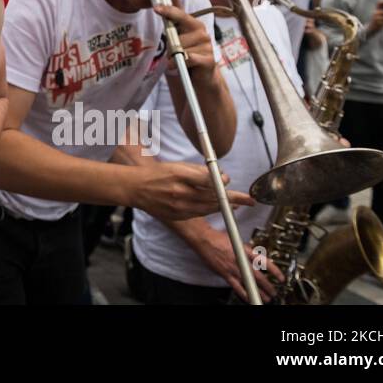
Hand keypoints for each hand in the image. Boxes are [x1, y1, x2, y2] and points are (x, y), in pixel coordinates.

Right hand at [129, 161, 253, 220]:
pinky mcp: (178, 216)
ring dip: (223, 206)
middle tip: (247, 200)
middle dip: (233, 200)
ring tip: (235, 203)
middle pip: (214, 199)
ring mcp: (179, 208)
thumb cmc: (157, 174)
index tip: (241, 191)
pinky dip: (209, 210)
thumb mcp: (178, 166)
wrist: (136, 189)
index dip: (228, 188)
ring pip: (209, 209)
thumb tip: (222, 177)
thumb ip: (200, 172)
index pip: (211, 184)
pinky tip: (215, 206)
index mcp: (181, 179)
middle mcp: (181, 195)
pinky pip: (199, 214)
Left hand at [152, 0, 215, 82]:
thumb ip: (176, 17)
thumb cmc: (189, 52)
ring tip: (180, 60)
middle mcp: (203, 33)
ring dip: (175, 57)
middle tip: (174, 53)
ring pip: (180, 50)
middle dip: (170, 47)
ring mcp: (207, 46)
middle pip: (176, 37)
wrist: (203, 73)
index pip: (180, 15)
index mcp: (195, 24)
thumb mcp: (181, 34)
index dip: (168, 11)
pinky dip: (180, 64)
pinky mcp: (209, 60)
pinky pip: (189, 59)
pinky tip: (182, 66)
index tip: (157, 8)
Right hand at [191, 227, 280, 301]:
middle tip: (274, 291)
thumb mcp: (238, 241)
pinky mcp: (225, 274)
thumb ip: (247, 251)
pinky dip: (244, 293)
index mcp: (245, 250)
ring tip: (266, 298)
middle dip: (268, 285)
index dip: (275, 271)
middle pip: (259, 276)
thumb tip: (255, 257)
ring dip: (259, 292)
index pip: (264, 262)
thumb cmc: (218, 238)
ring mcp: (233, 268)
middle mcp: (240, 260)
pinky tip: (249, 297)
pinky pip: (236, 287)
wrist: (204, 239)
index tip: (281, 277)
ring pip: (249, 283)